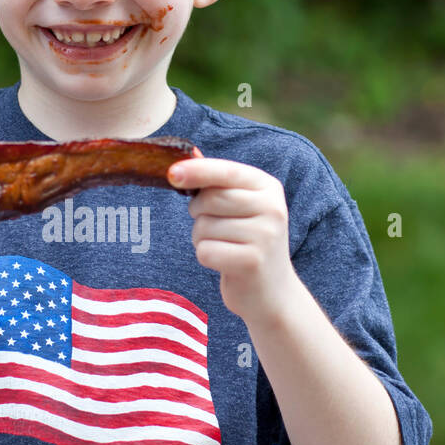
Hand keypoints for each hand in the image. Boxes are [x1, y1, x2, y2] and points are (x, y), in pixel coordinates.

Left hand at [168, 157, 300, 325]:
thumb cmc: (246, 243)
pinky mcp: (253, 262)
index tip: (171, 173)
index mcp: (268, 187)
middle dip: (198, 213)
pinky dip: (206, 258)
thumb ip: (217, 182)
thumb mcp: (240, 208)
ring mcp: (265, 235)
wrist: (271, 292)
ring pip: (204, 227)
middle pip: (210, 200)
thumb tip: (189, 152)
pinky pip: (205, 251)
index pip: (226, 171)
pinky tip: (224, 263)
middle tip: (214, 226)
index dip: (197, 171)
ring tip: (225, 247)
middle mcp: (272, 208)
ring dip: (202, 239)